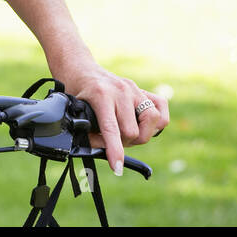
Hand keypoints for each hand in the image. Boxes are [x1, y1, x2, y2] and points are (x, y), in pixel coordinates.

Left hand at [54, 61, 169, 175]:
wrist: (79, 68)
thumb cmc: (76, 91)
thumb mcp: (75, 109)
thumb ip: (86, 130)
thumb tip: (99, 150)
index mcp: (101, 95)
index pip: (112, 129)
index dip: (115, 151)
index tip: (117, 167)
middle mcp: (121, 91)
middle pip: (133, 132)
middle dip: (123, 143)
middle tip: (111, 140)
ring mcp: (135, 89)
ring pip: (153, 121)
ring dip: (141, 134)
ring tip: (126, 132)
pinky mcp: (143, 90)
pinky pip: (161, 108)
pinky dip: (156, 121)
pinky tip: (141, 123)